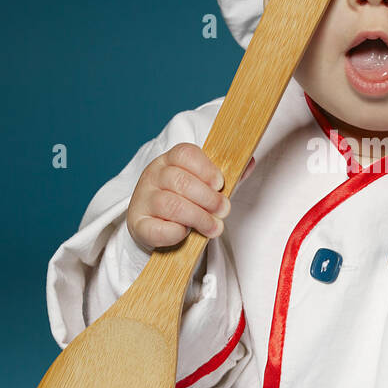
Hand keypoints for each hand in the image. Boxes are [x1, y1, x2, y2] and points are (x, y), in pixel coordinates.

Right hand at [126, 142, 254, 250]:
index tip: (220, 183)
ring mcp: (143, 200)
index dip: (205, 168)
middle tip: (223, 210)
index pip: (184, 154)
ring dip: (198, 217)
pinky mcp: (138, 225)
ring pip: (170, 204)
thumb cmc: (184, 201)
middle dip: (208, 198)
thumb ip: (226, 175)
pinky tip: (186, 233)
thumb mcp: (203, 185)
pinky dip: (175, 233)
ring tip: (214, 227)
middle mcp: (153, 176)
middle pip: (179, 180)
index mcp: (168, 160)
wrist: (155, 225)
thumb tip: (249, 162)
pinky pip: (156, 229)